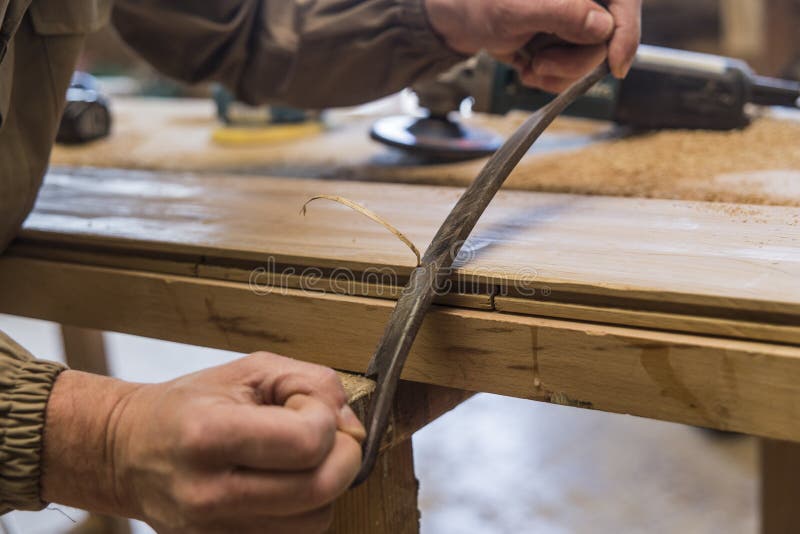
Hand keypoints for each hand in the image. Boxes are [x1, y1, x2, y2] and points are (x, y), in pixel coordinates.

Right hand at [42, 353, 365, 533]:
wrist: (128, 452)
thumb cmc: (191, 405)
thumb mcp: (248, 370)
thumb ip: (311, 382)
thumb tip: (351, 423)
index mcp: (208, 437)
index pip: (306, 442)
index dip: (327, 421)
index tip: (312, 409)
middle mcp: (210, 494)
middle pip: (319, 490)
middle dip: (343, 456)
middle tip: (328, 436)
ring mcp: (214, 533)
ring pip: (315, 522)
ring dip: (326, 487)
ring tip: (299, 460)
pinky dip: (305, 511)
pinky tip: (286, 485)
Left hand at [425, 0, 641, 90]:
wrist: (458, 21)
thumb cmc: (479, 3)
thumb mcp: (516, 9)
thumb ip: (561, 12)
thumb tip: (603, 25)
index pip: (625, 2)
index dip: (627, 34)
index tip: (616, 66)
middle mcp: (584, 0)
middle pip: (608, 38)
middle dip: (576, 61)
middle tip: (540, 64)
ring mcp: (576, 22)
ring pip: (592, 60)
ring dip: (560, 74)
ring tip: (530, 67)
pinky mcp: (565, 44)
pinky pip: (575, 72)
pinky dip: (553, 79)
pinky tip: (529, 70)